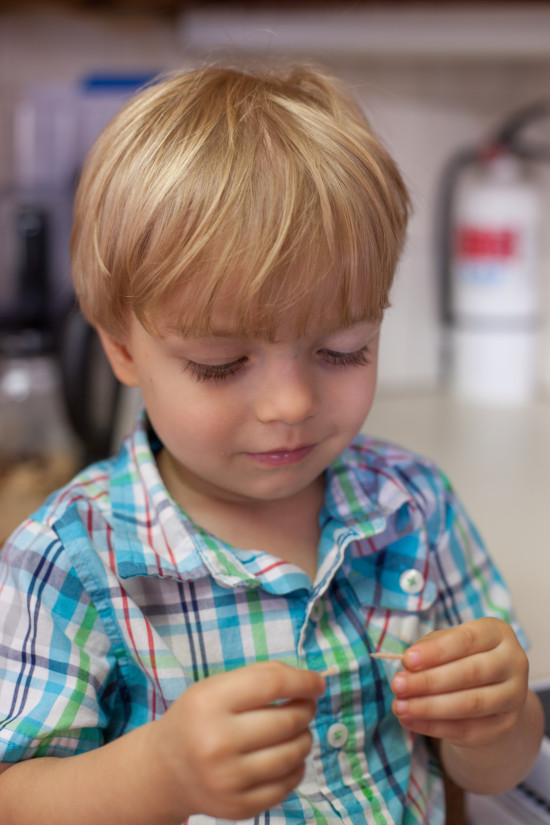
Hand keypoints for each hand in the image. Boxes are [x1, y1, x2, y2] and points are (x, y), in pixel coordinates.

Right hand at [148, 661, 325, 820]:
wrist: (164, 771)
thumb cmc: (197, 718)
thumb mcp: (216, 686)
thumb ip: (260, 676)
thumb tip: (310, 682)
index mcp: (209, 703)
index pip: (271, 685)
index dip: (302, 681)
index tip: (318, 682)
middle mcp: (216, 743)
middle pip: (287, 721)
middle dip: (306, 710)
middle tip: (305, 706)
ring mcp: (227, 780)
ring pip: (293, 754)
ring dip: (304, 737)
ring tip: (295, 730)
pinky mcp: (238, 807)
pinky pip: (287, 785)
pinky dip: (296, 767)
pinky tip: (286, 756)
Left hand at [390, 617, 528, 748]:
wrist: (492, 690)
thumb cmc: (462, 657)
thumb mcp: (447, 643)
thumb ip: (429, 649)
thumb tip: (407, 666)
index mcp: (497, 633)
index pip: (467, 640)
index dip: (436, 651)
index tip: (407, 660)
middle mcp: (513, 662)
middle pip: (470, 673)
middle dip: (429, 681)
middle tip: (397, 685)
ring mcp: (514, 696)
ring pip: (471, 704)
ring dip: (429, 707)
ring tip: (399, 706)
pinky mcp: (505, 725)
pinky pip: (468, 730)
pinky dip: (435, 727)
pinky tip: (410, 721)